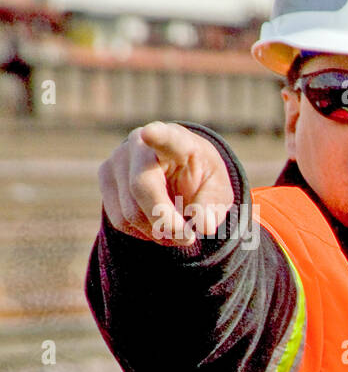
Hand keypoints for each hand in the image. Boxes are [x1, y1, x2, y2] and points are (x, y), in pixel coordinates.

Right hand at [98, 121, 232, 243]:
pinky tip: (158, 225)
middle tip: (188, 238)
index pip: (166, 137)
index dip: (157, 136)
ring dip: (158, 232)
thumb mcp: (217, 190)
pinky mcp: (105, 179)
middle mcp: (140, 146)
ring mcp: (117, 160)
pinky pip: (120, 220)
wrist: (176, 169)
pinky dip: (143, 233)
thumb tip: (205, 227)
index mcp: (177, 141)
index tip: (150, 133)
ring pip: (130, 212)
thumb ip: (212, 206)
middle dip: (166, 221)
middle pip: (142, 188)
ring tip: (177, 231)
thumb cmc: (200, 178)